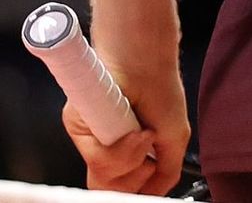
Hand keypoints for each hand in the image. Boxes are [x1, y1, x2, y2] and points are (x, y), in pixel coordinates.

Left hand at [62, 58, 188, 194]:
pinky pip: (98, 159)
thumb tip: (153, 197)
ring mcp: (90, 139)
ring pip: (103, 178)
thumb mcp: (174, 140)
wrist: (147, 62)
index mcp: (123, 152)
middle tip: (148, 147)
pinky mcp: (77, 127)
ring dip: (132, 159)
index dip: (134, 187)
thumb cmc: (160, 90)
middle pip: (108, 188)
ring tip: (143, 133)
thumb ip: (164, 174)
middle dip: (135, 176)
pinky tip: (133, 128)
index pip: (119, 186)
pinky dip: (122, 148)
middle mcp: (103, 147)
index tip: (148, 174)